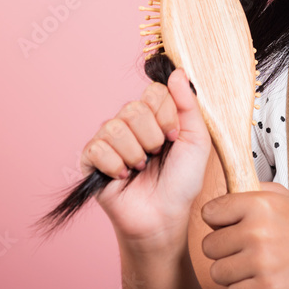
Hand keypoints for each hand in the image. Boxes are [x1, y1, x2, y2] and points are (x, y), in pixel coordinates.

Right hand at [80, 68, 214, 246]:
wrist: (164, 217)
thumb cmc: (181, 182)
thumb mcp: (196, 141)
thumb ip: (188, 104)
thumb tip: (177, 71)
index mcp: (153, 114)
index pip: (154, 91)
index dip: (166, 115)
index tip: (174, 137)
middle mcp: (129, 122)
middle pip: (133, 108)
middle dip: (152, 138)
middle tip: (156, 156)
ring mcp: (109, 139)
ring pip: (115, 127)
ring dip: (135, 154)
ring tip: (140, 168)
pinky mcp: (92, 159)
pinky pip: (97, 148)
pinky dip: (115, 165)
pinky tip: (123, 176)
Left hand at [200, 182, 288, 288]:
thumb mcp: (281, 197)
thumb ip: (249, 190)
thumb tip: (221, 190)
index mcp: (258, 204)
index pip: (208, 213)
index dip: (217, 222)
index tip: (229, 227)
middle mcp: (257, 232)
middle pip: (208, 246)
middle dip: (223, 250)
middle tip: (244, 250)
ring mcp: (262, 263)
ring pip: (217, 272)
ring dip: (232, 273)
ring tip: (253, 266)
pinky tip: (262, 280)